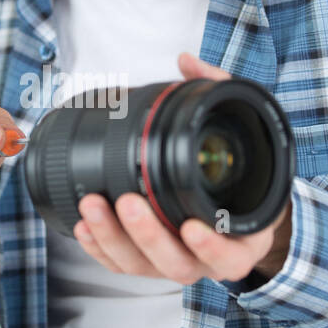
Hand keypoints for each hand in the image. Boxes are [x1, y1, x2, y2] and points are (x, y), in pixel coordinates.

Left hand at [72, 52, 292, 284]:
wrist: (238, 200)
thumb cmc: (241, 168)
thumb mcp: (244, 129)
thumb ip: (219, 91)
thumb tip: (187, 61)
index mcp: (240, 235)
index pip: (230, 254)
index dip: (212, 245)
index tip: (192, 226)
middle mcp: (207, 256)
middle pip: (178, 263)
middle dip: (148, 235)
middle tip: (128, 203)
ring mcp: (175, 261)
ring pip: (144, 266)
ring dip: (115, 239)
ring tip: (94, 206)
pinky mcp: (146, 260)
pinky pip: (121, 264)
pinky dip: (100, 248)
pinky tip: (84, 226)